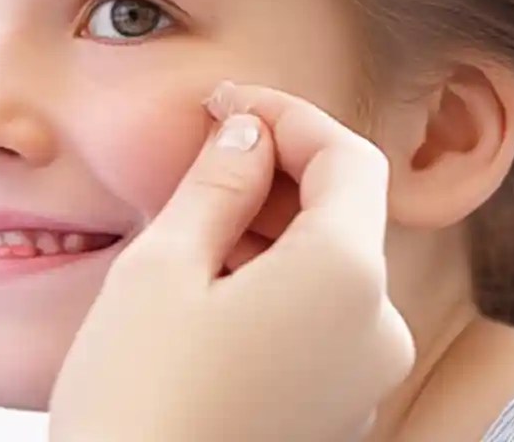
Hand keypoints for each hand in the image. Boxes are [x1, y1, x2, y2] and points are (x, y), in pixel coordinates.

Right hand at [49, 82, 415, 441]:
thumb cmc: (136, 394)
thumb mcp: (162, 268)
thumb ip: (217, 184)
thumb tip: (246, 130)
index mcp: (345, 277)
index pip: (347, 156)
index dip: (287, 115)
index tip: (226, 103)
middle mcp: (376, 328)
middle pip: (343, 213)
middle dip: (275, 171)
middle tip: (199, 152)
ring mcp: (360, 378)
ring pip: (329, 268)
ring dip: (270, 228)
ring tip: (189, 226)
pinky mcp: (333, 411)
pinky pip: (320, 321)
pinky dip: (274, 283)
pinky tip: (206, 287)